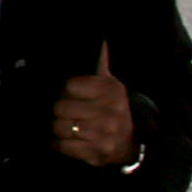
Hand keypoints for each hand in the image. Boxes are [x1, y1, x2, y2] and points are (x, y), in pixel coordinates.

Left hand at [54, 43, 134, 167]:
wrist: (133, 141)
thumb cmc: (112, 108)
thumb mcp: (109, 84)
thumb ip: (99, 63)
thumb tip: (99, 39)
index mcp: (110, 90)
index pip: (69, 86)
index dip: (65, 91)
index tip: (70, 94)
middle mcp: (110, 112)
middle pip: (60, 108)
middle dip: (59, 111)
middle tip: (67, 112)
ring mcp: (104, 134)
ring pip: (59, 127)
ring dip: (59, 128)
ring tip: (68, 125)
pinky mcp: (98, 153)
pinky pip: (64, 146)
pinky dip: (60, 144)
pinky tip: (68, 140)